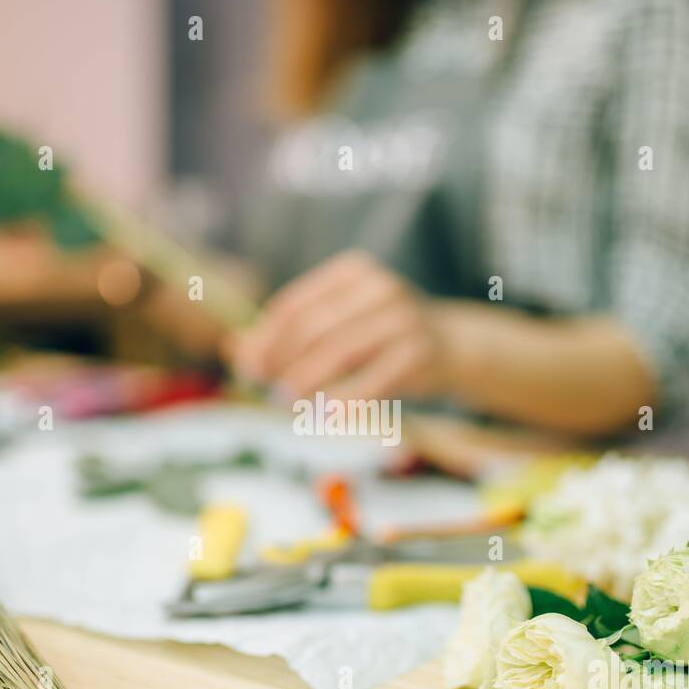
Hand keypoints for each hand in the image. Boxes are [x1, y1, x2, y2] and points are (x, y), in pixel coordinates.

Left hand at [229, 250, 448, 400]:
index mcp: (352, 273)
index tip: (248, 368)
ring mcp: (402, 319)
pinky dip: (342, 400)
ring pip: (339, 352)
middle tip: (265, 389)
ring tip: (285, 402)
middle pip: (313, 328)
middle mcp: (378, 288)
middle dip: (282, 361)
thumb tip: (234, 349)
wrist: (453, 346)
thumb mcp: (338, 324)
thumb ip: (289, 335)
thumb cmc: (382, 337)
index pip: (295, 305)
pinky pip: (371, 381)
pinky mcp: (418, 354)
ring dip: (306, 381)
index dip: (266, 339)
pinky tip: (322, 415)